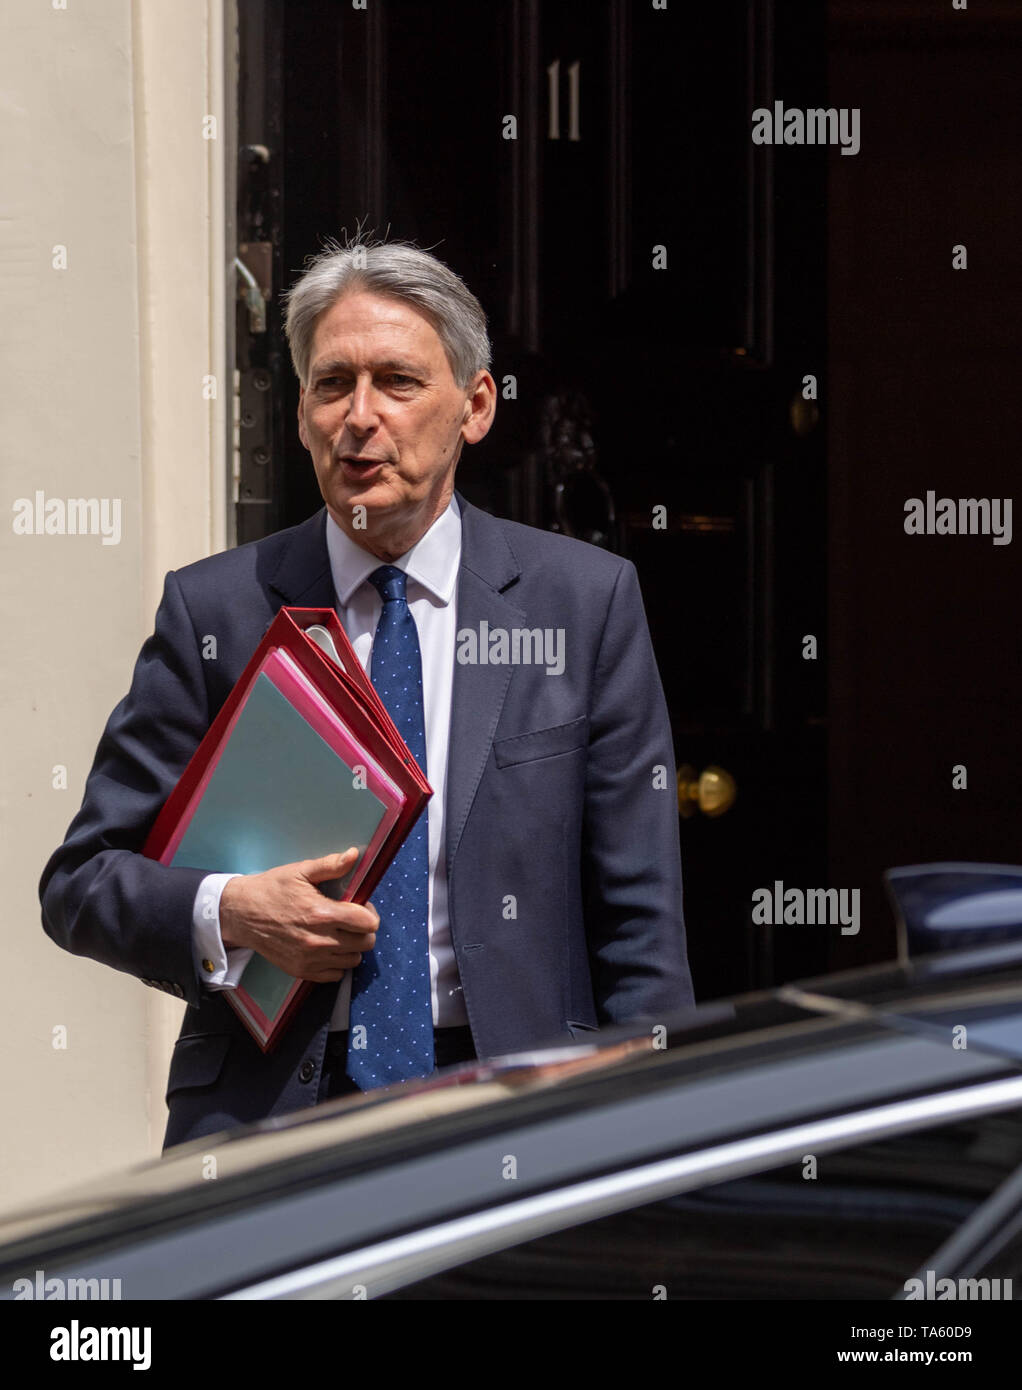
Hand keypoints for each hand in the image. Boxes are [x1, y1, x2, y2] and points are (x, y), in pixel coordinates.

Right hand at [219, 848, 378, 982]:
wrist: (241, 914)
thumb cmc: (271, 889)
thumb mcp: (300, 871)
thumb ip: (330, 865)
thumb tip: (353, 855)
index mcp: (322, 913)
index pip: (368, 923)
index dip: (369, 913)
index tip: (360, 906)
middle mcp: (319, 941)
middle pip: (365, 943)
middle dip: (364, 930)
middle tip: (351, 919)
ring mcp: (310, 959)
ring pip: (353, 960)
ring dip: (352, 946)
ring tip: (340, 933)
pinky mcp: (301, 971)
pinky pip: (336, 975)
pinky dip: (337, 963)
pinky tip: (328, 947)